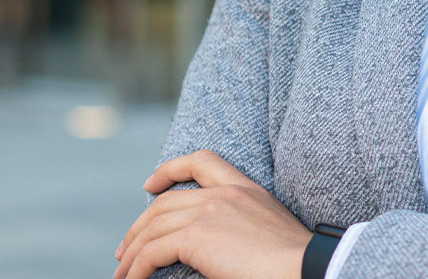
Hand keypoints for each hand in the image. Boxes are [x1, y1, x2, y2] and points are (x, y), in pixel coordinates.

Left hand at [114, 149, 311, 278]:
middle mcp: (225, 193)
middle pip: (164, 203)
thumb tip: (208, 246)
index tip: (149, 186)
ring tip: (123, 274)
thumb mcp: (264, 230)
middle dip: (138, 227)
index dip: (169, 170)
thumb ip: (237, 226)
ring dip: (132, 254)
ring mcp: (209, 212)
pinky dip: (137, 269)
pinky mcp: (197, 236)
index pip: (202, 160)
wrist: (304, 267)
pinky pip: (152, 252)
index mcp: (245, 188)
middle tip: (125, 251)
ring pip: (153, 229)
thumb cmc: (290, 262)